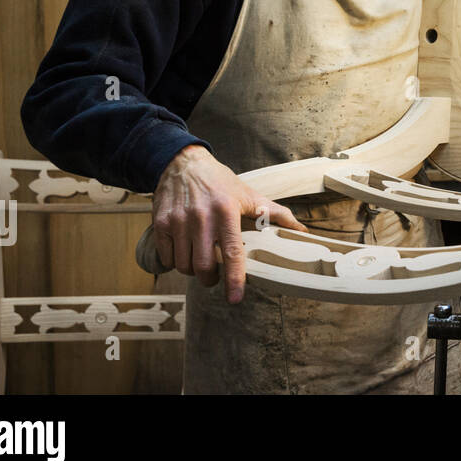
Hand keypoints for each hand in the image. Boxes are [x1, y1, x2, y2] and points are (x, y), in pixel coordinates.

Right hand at [152, 144, 305, 302]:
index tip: (236, 298)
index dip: (234, 278)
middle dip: (211, 278)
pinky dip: (176, 261)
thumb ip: (276, 214)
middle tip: (215, 275)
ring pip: (184, 265)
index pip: (232, 253)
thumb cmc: (220, 182)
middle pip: (204, 266)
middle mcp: (201, 217)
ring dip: (193, 271)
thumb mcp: (249, 195)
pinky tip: (184, 251)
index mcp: (226, 212)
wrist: (183, 163)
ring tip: (200, 260)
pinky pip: (167, 257)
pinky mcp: (160, 224)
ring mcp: (178, 221)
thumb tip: (300, 230)